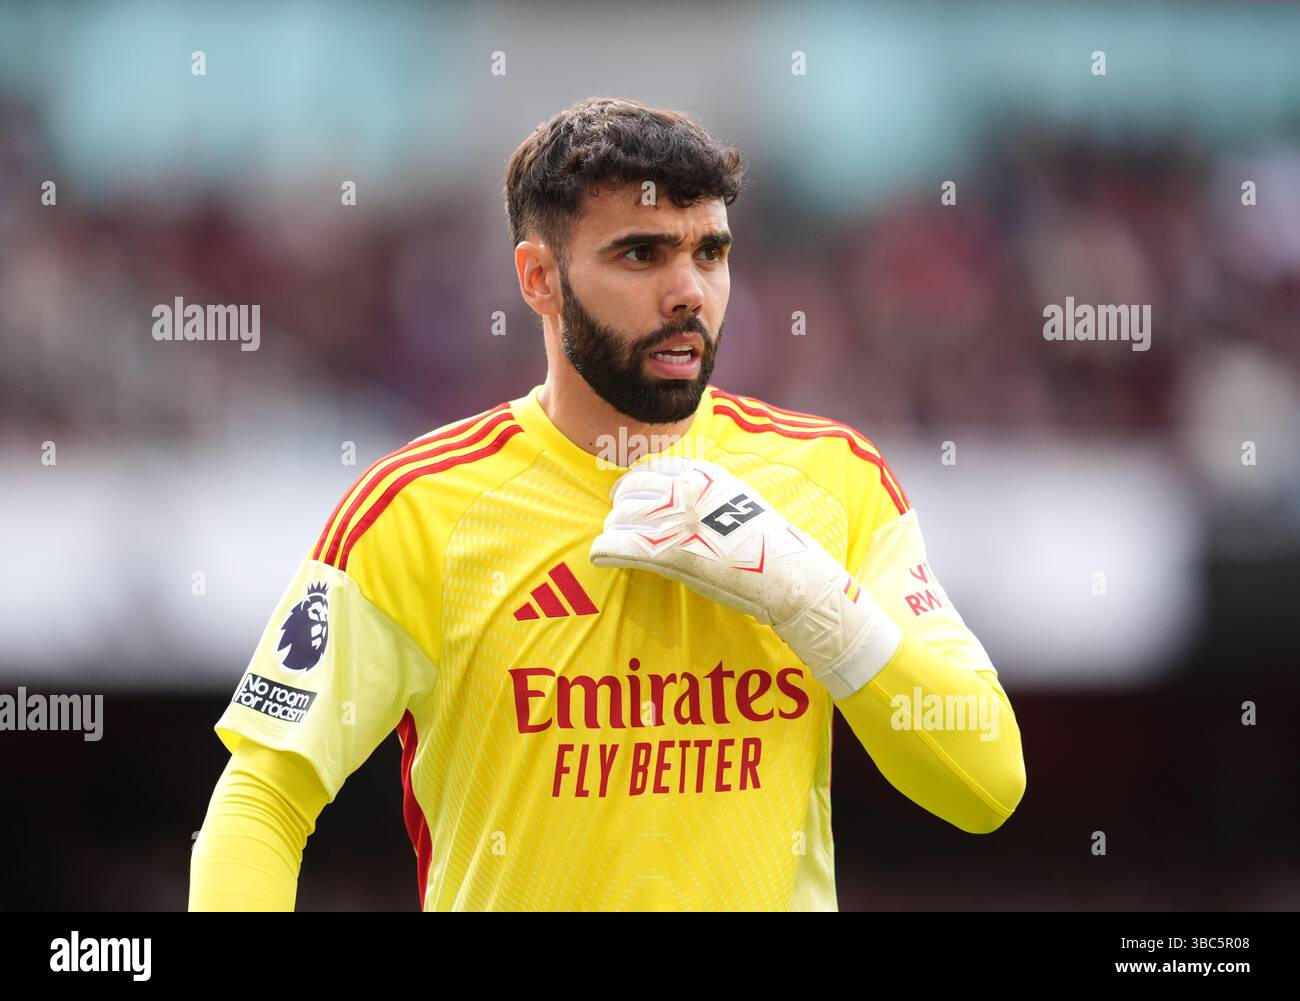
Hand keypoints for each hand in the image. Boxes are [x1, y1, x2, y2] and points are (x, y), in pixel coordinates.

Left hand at [589, 457, 900, 696]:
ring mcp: (679, 520)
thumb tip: (684, 500)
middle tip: (620, 525)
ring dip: (613, 531)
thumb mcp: (740, 503)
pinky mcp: (672, 553)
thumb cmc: (769, 547)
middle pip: (631, 490)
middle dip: (621, 509)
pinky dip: (605, 550)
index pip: (652, 469)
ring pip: (622, 518)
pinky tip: (598, 556)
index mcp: (706, 474)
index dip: (637, 488)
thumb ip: (708, 497)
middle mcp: (689, 490)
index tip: (631, 501)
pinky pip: (621, 545)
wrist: (794, 577)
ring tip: (612, 544)